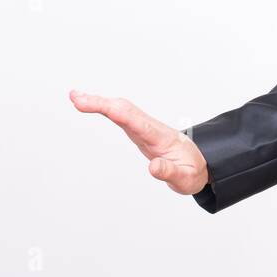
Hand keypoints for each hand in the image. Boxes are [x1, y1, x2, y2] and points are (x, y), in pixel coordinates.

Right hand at [69, 90, 209, 194]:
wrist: (201, 165)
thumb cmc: (192, 171)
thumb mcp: (185, 179)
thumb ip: (170, 173)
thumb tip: (153, 167)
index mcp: (159, 137)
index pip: (132, 119)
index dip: (109, 109)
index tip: (89, 104)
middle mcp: (151, 128)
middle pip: (124, 109)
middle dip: (99, 102)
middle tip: (75, 97)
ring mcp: (145, 129)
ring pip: (121, 110)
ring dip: (100, 103)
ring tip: (77, 98)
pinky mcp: (140, 132)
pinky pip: (122, 116)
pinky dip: (106, 109)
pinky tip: (92, 106)